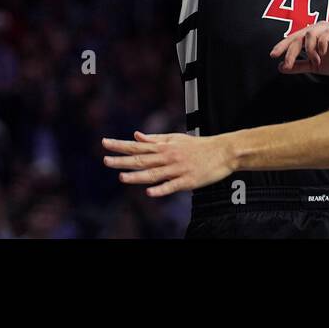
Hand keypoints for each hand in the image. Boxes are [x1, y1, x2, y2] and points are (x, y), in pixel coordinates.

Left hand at [102, 131, 233, 196]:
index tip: (105, 143)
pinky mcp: (187, 180)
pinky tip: (150, 192)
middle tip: (105, 161)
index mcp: (165, 146)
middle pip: (142, 159)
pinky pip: (172, 186)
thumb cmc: (199, 146)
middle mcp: (168, 157)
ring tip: (122, 177)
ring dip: (137, 176)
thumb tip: (136, 135)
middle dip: (123, 160)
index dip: (121, 145)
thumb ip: (156, 139)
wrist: (224, 151)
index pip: (138, 145)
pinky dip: (161, 189)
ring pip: (154, 173)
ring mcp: (177, 169)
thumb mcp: (176, 138)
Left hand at [270, 22, 328, 75]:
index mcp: (311, 35)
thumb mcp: (316, 66)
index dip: (282, 46)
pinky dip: (321, 44)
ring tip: (314, 61)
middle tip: (286, 64)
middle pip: (298, 36)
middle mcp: (318, 28)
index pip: (293, 39)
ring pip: (310, 33)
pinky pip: (326, 34)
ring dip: (309, 50)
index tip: (272, 56)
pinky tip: (322, 54)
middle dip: (290, 50)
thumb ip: (299, 65)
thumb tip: (280, 67)